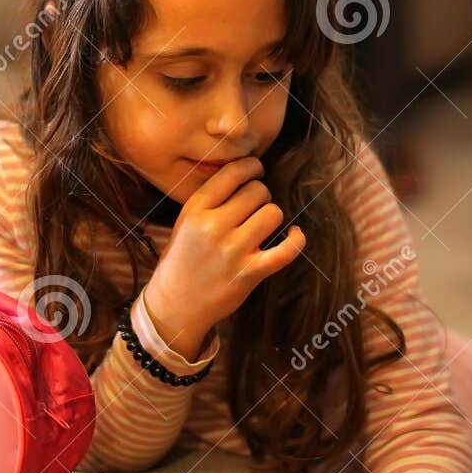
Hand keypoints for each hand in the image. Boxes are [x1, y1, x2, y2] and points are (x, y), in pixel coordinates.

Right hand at [143, 157, 305, 359]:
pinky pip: (286, 250)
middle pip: (257, 191)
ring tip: (263, 226)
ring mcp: (232, 251)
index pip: (233, 172)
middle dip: (260, 195)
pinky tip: (295, 235)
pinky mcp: (250, 273)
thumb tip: (247, 173)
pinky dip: (296, 240)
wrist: (175, 305)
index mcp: (195, 209)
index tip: (256, 171)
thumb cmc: (182, 260)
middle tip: (254, 207)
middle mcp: (213, 227)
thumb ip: (211, 199)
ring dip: (271, 217)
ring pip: (273, 213)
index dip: (251, 167)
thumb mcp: (185, 221)